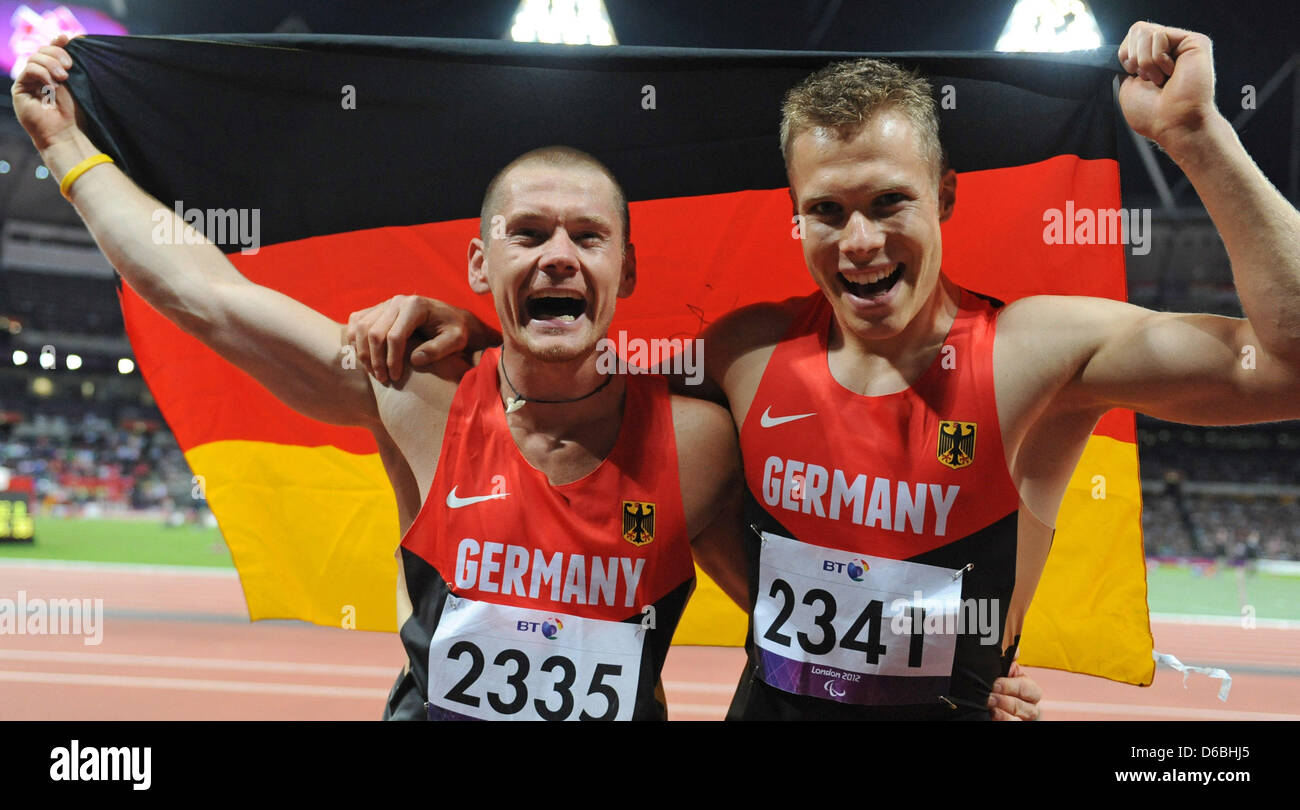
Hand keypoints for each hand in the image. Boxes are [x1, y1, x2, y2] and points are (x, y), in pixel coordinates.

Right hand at [10, 33, 82, 151]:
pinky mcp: (20, 89)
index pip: (51, 50)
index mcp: (53, 72)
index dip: (58, 42)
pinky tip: (52, 84)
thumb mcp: (76, 82)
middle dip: (56, 54)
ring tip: (63, 78)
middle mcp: (39, 75)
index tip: (69, 39)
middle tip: (69, 67)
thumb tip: (72, 36)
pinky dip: (41, 73)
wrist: (66, 133)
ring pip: (35, 58)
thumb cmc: (75, 112)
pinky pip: (28, 70)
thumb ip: (71, 62)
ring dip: (50, 64)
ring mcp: (28, 81)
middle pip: (42, 51)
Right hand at [345, 295, 474, 383]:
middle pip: (373, 332)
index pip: (395, 336)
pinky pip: (356, 323)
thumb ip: (439, 349)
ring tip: (375, 373)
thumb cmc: (455, 331)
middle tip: (384, 379)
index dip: (393, 360)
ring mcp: (384, 303)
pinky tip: (367, 359)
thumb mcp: (456, 340)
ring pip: (360, 328)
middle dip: (376, 360)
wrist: (449, 319)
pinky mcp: (376, 309)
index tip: (396, 377)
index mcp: (416, 306)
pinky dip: (356, 342)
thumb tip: (415, 360)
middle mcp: (397, 301)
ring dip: (363, 353)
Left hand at [988, 662, 1042, 720]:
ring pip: (1018, 720)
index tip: (994, 684)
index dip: (1010, 686)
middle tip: (989, 697)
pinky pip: (1010, 725)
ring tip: (989, 706)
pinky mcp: (1010, 723)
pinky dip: (1002, 720)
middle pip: (1025, 707)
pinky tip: (992, 715)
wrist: (986, 693)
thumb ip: (1008, 658)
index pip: (1027, 689)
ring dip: (1003, 714)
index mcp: (1029, 688)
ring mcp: (1021, 718)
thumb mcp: (1003, 668)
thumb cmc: (998, 679)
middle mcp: (1029, 705)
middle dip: (1005, 701)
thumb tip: (1015, 652)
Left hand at [1117, 22, 1219, 153]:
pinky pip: (1159, 35)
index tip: (1135, 76)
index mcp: (1154, 59)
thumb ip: (1129, 62)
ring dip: (1146, 62)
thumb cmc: (1152, 113)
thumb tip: (1127, 48)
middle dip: (1135, 58)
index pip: (1131, 38)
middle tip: (1150, 79)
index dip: (1125, 56)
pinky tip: (1171, 72)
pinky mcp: (1195, 41)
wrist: (1172, 123)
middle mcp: (1169, 50)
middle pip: (1137, 30)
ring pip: (1146, 31)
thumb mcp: (1128, 86)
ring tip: (1161, 78)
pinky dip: (1157, 59)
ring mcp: (1182, 45)